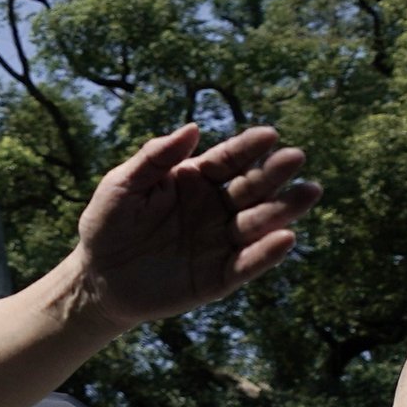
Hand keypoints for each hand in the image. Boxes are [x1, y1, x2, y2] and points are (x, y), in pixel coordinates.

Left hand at [71, 124, 319, 328]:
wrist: (98, 278)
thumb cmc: (108, 224)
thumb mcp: (123, 185)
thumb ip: (155, 158)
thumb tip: (193, 128)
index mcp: (195, 180)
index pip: (228, 160)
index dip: (248, 148)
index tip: (270, 135)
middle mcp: (216, 208)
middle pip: (251, 188)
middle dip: (274, 173)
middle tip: (296, 158)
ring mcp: (221, 242)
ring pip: (258, 223)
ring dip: (283, 209)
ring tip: (308, 192)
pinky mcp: (219, 277)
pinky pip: (247, 264)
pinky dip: (266, 253)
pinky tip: (286, 238)